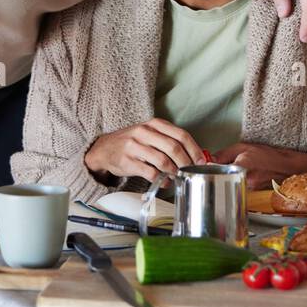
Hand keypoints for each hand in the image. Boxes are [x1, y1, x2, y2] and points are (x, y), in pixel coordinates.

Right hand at [84, 118, 204, 182]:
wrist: (104, 149)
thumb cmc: (132, 143)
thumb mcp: (150, 134)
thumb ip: (169, 141)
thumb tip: (194, 156)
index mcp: (154, 124)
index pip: (180, 134)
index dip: (194, 149)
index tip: (201, 161)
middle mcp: (144, 132)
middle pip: (173, 147)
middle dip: (186, 162)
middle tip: (191, 171)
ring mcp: (135, 146)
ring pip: (163, 161)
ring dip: (174, 172)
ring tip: (177, 177)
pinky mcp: (128, 161)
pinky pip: (150, 173)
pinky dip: (161, 180)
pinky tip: (165, 182)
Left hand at [211, 142, 306, 189]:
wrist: (287, 167)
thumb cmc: (268, 155)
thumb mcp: (243, 147)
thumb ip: (224, 153)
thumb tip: (209, 158)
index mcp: (241, 166)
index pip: (216, 169)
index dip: (207, 168)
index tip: (202, 167)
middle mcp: (244, 180)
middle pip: (221, 179)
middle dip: (217, 174)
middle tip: (214, 169)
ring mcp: (248, 189)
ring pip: (228, 184)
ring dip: (226, 179)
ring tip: (232, 171)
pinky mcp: (251, 195)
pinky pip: (237, 188)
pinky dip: (235, 183)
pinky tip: (241, 178)